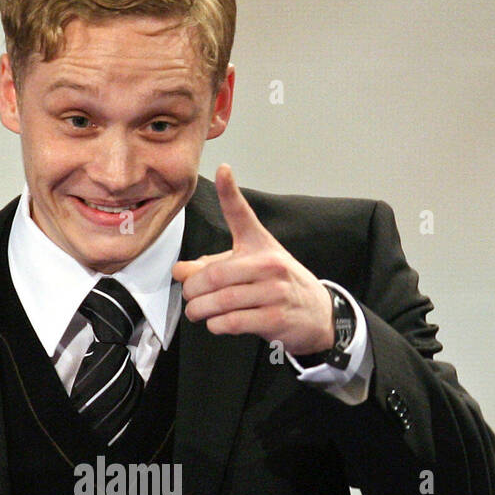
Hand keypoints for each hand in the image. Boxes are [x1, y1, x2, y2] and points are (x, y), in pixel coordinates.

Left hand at [172, 163, 334, 357]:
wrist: (315, 313)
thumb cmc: (278, 285)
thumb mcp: (249, 267)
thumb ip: (211, 266)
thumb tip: (179, 271)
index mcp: (260, 244)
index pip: (242, 214)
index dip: (231, 191)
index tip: (224, 170)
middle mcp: (269, 264)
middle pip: (214, 275)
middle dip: (192, 290)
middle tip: (188, 296)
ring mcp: (274, 291)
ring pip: (220, 301)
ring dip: (200, 310)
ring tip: (197, 312)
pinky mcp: (274, 318)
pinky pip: (232, 321)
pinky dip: (216, 324)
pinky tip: (216, 322)